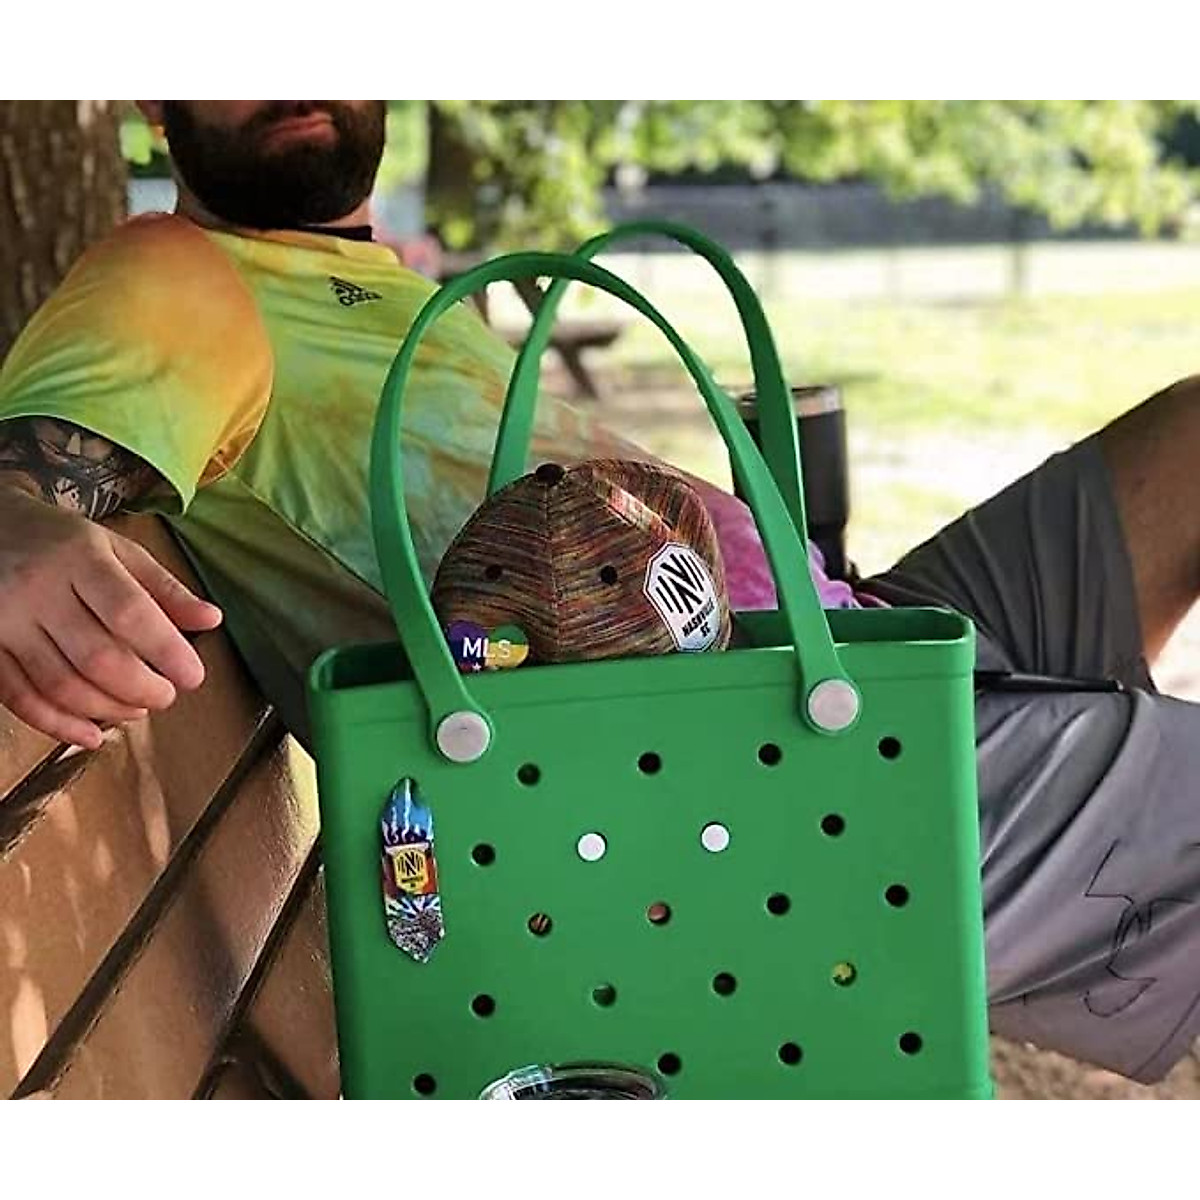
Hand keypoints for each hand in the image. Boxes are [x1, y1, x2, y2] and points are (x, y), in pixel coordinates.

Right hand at [0, 488, 221, 748]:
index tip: (193, 677)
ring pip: (61, 684)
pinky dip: (58, 724)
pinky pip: (20, 697)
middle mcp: (39, 589)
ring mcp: (4, 621)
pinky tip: (91, 734)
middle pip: (97, 657)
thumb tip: (213, 620)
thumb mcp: (118, 549)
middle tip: (166, 696)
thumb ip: (164, 588)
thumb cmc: (63, 542)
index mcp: (81, 558)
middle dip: (141, 688)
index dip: (166, 651)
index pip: (130, 612)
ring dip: (107, 708)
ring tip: (137, 708)